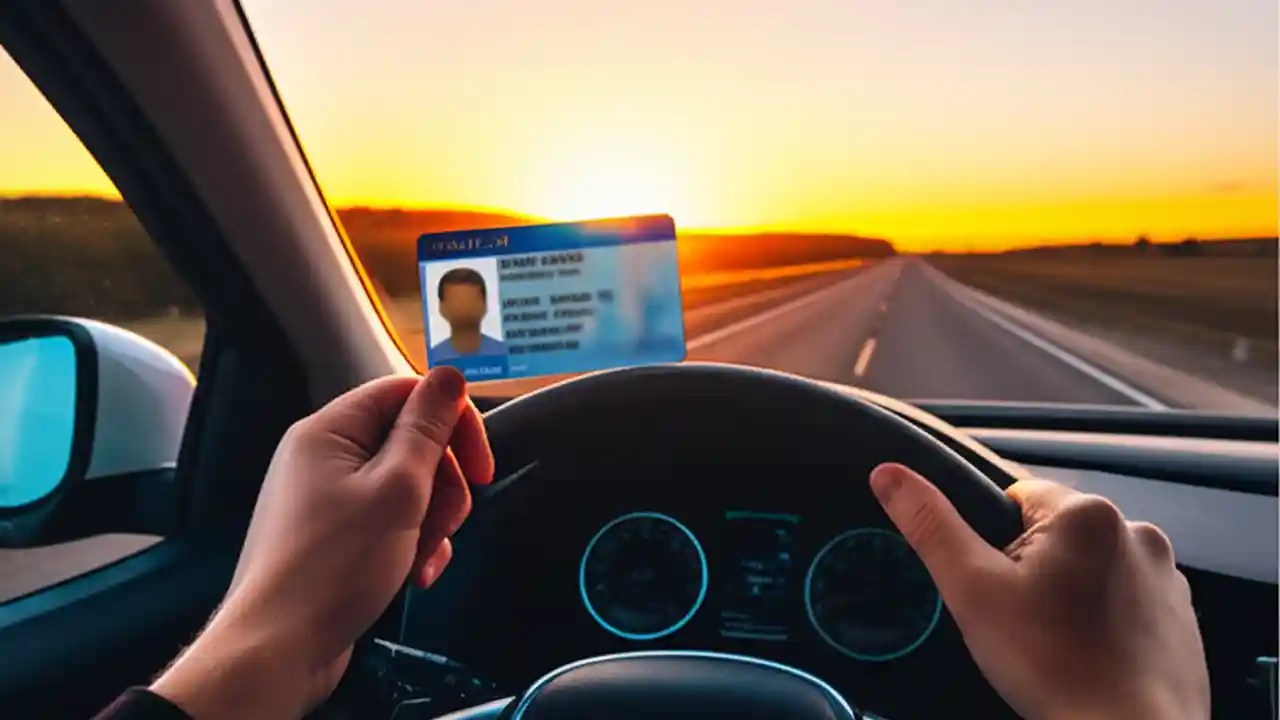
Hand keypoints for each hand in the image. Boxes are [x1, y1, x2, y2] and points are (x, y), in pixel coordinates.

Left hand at [152, 368, 493, 719]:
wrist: (279, 648)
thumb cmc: (333, 568)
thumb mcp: (398, 490)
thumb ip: (427, 428)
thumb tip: (449, 374)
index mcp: (330, 430)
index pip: (407, 393)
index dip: (453, 424)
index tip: (480, 467)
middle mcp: (324, 455)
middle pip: (413, 443)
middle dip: (443, 485)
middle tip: (447, 521)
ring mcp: (328, 496)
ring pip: (408, 486)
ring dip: (431, 520)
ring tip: (424, 556)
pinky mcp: (335, 534)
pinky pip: (391, 519)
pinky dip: (412, 542)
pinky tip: (415, 573)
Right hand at [869, 463, 1208, 719]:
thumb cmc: (1054, 667)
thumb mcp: (971, 590)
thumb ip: (930, 526)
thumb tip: (889, 474)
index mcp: (1085, 513)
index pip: (1015, 498)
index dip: (993, 543)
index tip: (997, 586)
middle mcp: (1136, 531)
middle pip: (1054, 534)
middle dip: (1032, 569)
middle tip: (1022, 620)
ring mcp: (1165, 574)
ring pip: (1089, 567)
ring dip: (1070, 593)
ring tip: (1056, 643)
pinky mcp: (1180, 615)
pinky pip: (1124, 600)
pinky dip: (1104, 620)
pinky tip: (1089, 654)